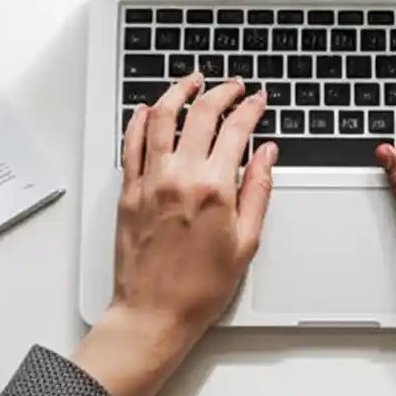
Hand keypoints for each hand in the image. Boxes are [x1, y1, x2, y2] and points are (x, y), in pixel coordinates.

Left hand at [73, 74, 276, 395]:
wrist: (154, 313)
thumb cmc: (200, 287)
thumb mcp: (246, 241)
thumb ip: (257, 190)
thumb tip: (266, 154)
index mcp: (214, 189)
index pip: (236, 130)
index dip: (250, 108)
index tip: (257, 99)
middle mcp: (180, 177)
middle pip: (201, 115)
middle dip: (220, 92)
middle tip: (231, 85)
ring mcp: (150, 181)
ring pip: (162, 118)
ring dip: (179, 92)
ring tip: (192, 82)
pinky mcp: (128, 191)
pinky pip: (132, 143)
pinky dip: (140, 120)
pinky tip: (149, 109)